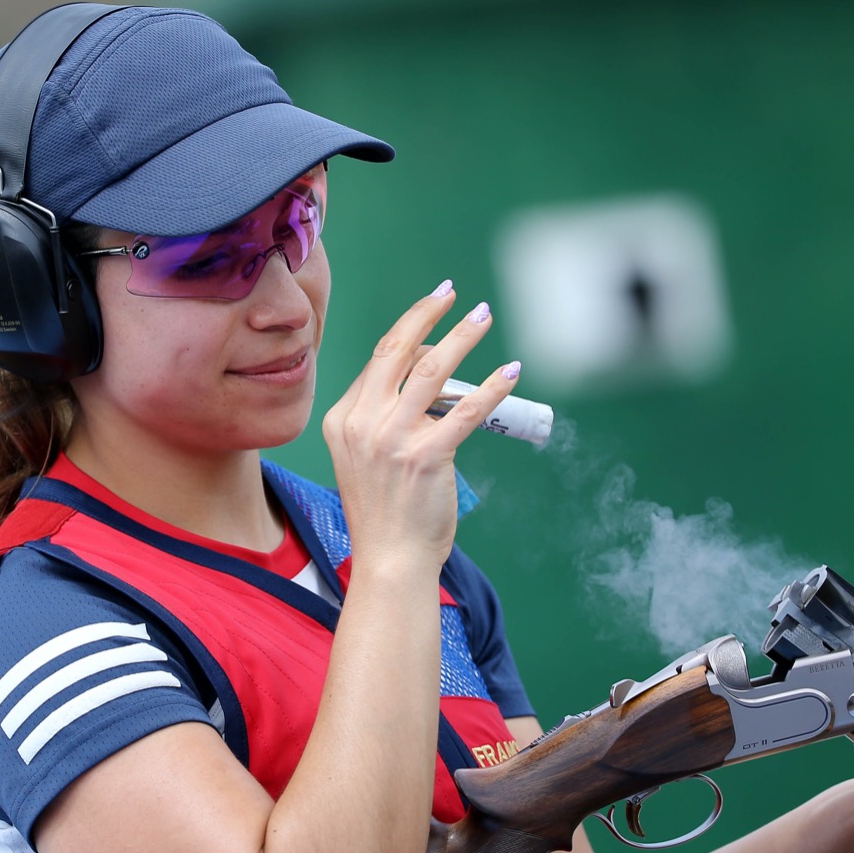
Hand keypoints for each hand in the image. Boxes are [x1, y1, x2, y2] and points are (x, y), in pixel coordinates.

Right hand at [322, 280, 519, 568]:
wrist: (390, 560)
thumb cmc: (386, 512)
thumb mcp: (364, 459)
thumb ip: (382, 420)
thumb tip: (426, 379)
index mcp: (343, 420)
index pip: (377, 361)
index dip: (410, 334)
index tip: (433, 317)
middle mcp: (362, 424)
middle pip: (397, 350)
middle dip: (426, 313)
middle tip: (450, 292)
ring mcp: (392, 439)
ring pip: (432, 369)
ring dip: (462, 336)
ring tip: (483, 317)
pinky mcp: (426, 457)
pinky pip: (466, 409)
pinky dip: (492, 386)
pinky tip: (510, 371)